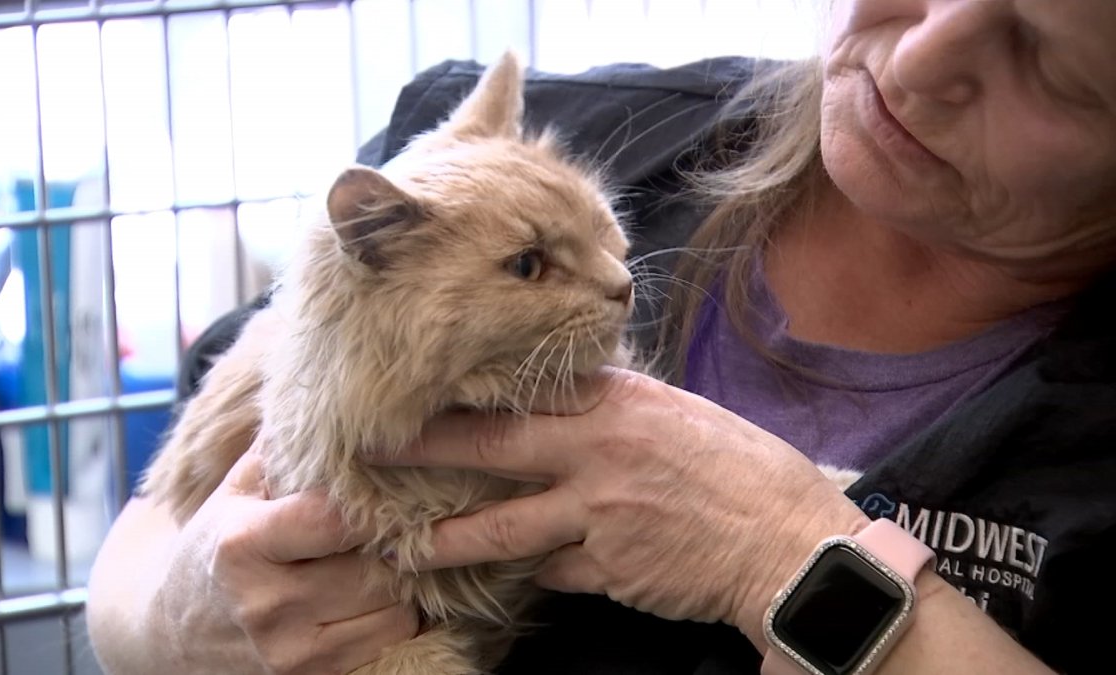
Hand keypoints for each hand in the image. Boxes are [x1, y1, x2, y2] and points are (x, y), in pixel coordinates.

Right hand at [154, 442, 418, 673]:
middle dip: (391, 541)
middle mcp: (266, 604)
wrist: (169, 635)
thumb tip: (335, 394)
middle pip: (375, 565)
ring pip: (394, 606)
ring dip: (399, 580)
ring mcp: (290, 652)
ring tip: (379, 558)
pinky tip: (371, 596)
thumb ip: (284, 447)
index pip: (338, 517)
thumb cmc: (215, 547)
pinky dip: (394, 615)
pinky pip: (391, 639)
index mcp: (243, 544)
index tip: (386, 487)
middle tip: (393, 522)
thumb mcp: (235, 490)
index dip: (372, 500)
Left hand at [369, 368, 868, 645]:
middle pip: (492, 444)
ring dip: (450, 538)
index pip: (527, 389)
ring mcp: (597, 510)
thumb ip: (617, 411)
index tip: (421, 392)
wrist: (790, 544)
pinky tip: (515, 576)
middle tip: (373, 449)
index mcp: (618, 401)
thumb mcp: (680, 417)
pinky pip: (552, 569)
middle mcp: (598, 449)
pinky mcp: (606, 565)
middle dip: (426, 448)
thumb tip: (566, 406)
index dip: (468, 394)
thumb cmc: (744, 473)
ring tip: (409, 546)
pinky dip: (534, 570)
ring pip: (503, 526)